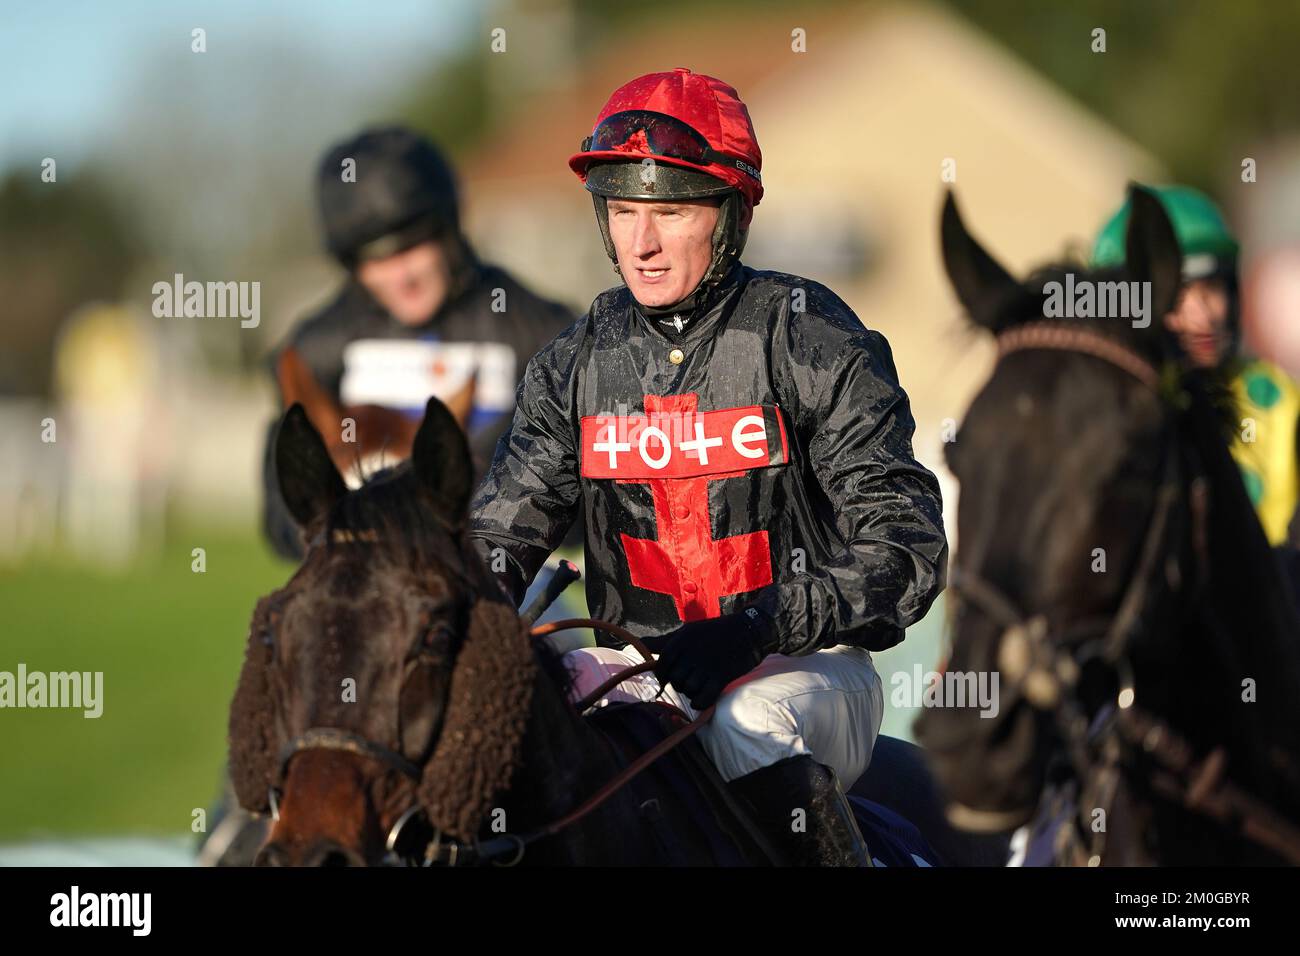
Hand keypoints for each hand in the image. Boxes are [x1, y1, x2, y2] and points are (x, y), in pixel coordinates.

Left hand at [651, 609, 778, 709]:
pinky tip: (702, 698)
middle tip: (690, 679)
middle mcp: (691, 653)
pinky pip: (703, 698)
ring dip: (691, 691)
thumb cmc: (717, 631)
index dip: (663, 675)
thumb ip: (666, 641)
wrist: (750, 630)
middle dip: (680, 682)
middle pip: (675, 679)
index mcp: (682, 640)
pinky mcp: (721, 677)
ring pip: (688, 689)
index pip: (662, 664)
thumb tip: (641, 644)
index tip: (667, 678)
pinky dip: (700, 702)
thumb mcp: (690, 631)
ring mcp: (706, 665)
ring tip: (699, 685)